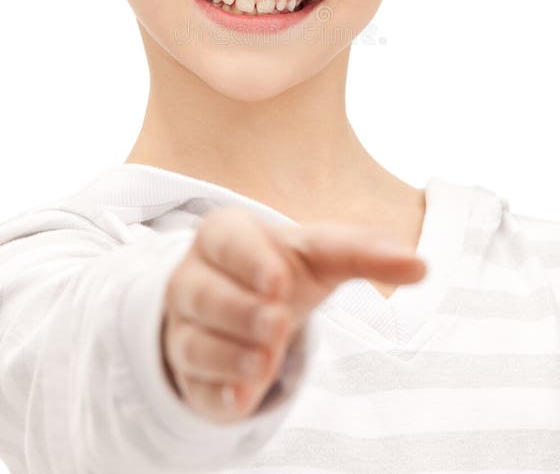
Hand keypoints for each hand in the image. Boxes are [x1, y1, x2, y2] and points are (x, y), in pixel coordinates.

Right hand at [160, 206, 425, 423]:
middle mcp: (195, 276)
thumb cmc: (282, 269)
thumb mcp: (320, 255)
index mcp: (226, 234)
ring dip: (231, 354)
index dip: (251, 260)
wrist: (238, 305)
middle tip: (278, 324)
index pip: (230, 239)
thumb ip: (364, 252)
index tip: (280, 281)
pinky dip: (218, 392)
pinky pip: (193, 383)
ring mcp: (184, 325)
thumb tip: (421, 265)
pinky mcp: (187, 371)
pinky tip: (241, 399)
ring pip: (194, 339)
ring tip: (265, 364)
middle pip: (206, 292)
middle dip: (242, 310)